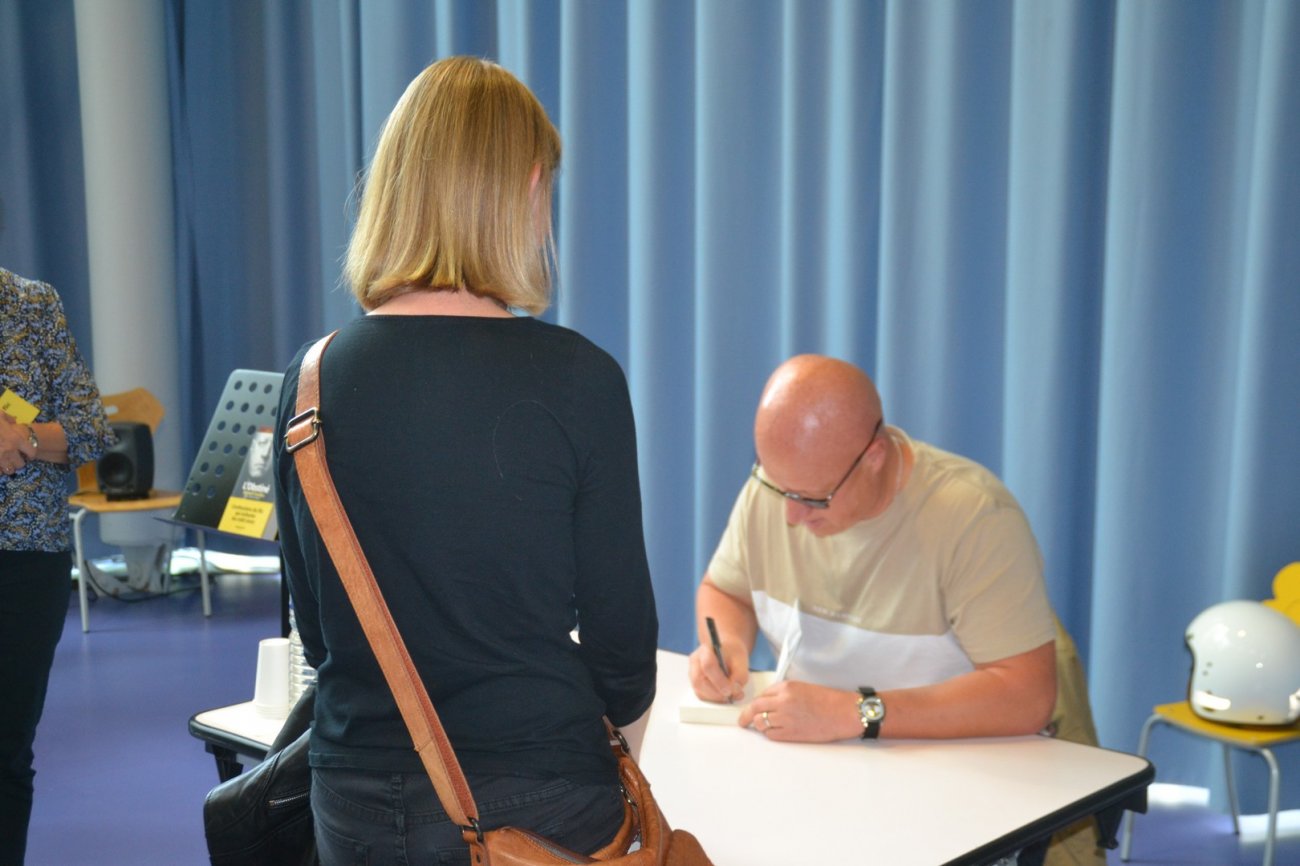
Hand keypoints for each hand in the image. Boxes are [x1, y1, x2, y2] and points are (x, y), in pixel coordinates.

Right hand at [0, 412, 34, 473]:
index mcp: (15, 439)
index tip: (27, 454)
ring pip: (9, 470)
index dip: (30, 453)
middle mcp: (9, 451)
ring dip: (8, 467)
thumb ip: (8, 418)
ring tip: (5, 463)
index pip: (31, 451)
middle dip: (18, 462)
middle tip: (14, 459)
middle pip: (21, 464)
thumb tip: (13, 420)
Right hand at [688, 642, 746, 702]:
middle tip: (731, 696)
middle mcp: (695, 661)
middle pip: (699, 682)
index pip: (708, 666)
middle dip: (716, 694)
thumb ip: (740, 676)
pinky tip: (723, 696)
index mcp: (706, 650)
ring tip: (730, 696)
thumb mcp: (742, 660)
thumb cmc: (733, 652)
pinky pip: (701, 695)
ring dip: (715, 698)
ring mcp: (693, 672)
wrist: (727, 648)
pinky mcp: (695, 682)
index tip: (730, 690)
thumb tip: (734, 692)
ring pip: (699, 691)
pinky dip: (713, 699)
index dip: (719, 681)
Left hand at [738, 680, 861, 742]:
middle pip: (755, 708)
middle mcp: (783, 701)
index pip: (761, 695)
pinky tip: (775, 732)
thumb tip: (768, 703)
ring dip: (760, 725)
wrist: (843, 713)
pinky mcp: (791, 733)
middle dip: (746, 715)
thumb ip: (784, 693)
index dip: (756, 703)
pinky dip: (770, 734)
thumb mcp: (803, 688)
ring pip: (761, 723)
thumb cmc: (828, 700)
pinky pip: (772, 735)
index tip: (752, 708)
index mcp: (786, 687)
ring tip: (764, 727)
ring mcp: (786, 718)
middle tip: (743, 721)